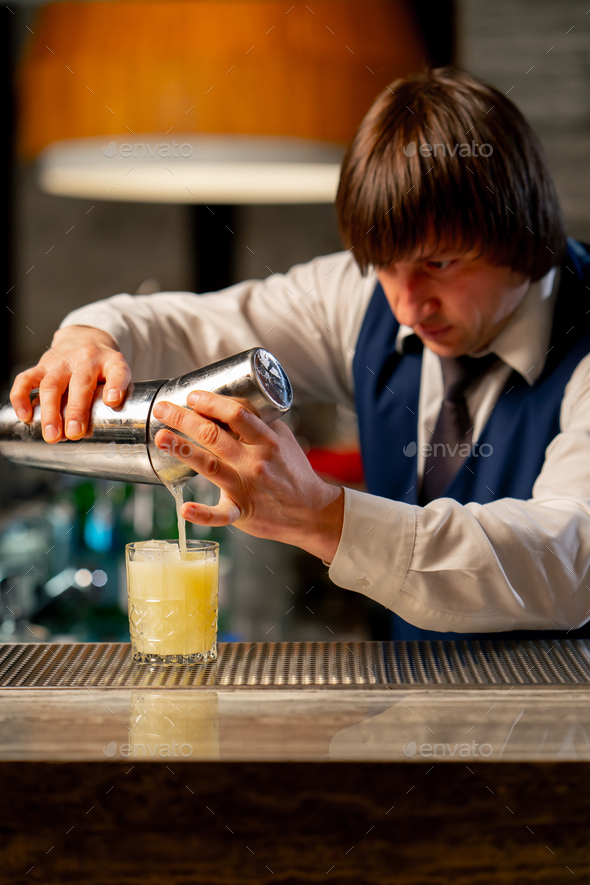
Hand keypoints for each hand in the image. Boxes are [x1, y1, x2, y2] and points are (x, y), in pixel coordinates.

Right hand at [9, 325, 130, 442]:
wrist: (84, 341)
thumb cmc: (102, 368)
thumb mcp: (118, 376)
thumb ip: (116, 395)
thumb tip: (105, 422)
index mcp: (110, 361)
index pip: (117, 371)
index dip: (116, 386)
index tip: (113, 401)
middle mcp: (84, 358)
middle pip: (79, 383)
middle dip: (76, 410)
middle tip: (75, 434)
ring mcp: (60, 362)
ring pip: (51, 384)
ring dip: (50, 412)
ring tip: (52, 435)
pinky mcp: (41, 366)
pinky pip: (25, 379)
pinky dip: (21, 398)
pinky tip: (25, 417)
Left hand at [152, 391, 344, 561]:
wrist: (312, 511)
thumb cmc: (294, 472)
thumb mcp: (283, 440)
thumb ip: (259, 423)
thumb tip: (229, 403)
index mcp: (267, 441)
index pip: (237, 414)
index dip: (211, 402)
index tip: (192, 395)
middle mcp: (255, 462)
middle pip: (215, 435)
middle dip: (185, 418)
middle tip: (163, 408)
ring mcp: (247, 487)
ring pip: (210, 466)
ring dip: (183, 450)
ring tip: (161, 437)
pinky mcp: (243, 512)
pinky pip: (221, 515)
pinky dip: (202, 514)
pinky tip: (185, 509)